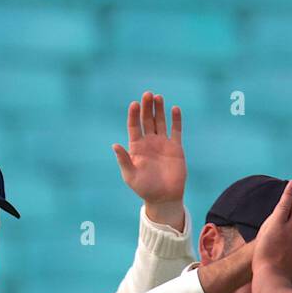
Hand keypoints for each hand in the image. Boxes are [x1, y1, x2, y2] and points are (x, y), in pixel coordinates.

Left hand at [112, 90, 186, 230]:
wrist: (164, 198)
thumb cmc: (145, 189)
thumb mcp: (130, 175)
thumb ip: (124, 160)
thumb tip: (115, 145)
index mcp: (136, 147)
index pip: (134, 126)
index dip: (133, 114)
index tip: (134, 104)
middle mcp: (149, 142)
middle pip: (147, 120)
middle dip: (146, 107)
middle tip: (147, 94)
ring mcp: (163, 144)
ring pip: (160, 122)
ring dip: (159, 109)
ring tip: (158, 97)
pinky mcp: (176, 148)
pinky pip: (176, 130)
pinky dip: (176, 120)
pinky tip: (175, 109)